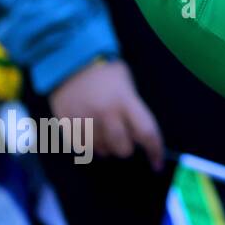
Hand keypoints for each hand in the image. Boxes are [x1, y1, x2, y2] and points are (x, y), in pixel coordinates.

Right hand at [48, 59, 163, 168]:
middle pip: (123, 149)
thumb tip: (139, 136)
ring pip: (102, 152)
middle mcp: (105, 114)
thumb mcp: (127, 85)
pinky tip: (90, 132)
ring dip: (107, 146)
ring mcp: (84, 121)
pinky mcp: (66, 124)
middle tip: (125, 136)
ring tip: (105, 131)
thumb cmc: (105, 72)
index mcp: (125, 101)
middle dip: (127, 147)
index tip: (157, 164)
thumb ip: (133, 109)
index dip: (155, 151)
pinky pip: (82, 148)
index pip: (146, 133)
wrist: (70, 60)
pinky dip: (89, 145)